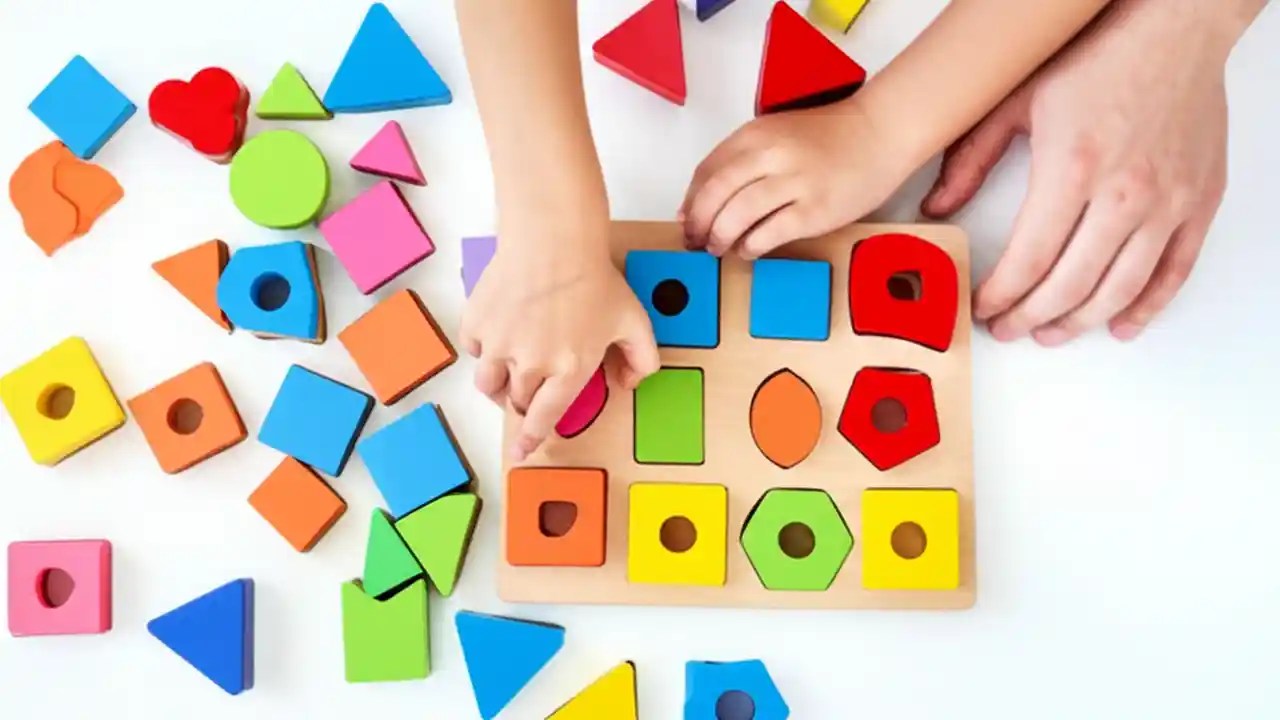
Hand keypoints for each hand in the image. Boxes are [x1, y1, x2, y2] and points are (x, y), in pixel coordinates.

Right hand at [460, 215, 658, 460]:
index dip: (531, 439)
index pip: (544, 419)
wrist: (553, 238)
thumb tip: (628, 384)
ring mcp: (498, 345)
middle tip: (531, 388)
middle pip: (517, 403)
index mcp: (569, 371)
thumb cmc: (594, 277)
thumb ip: (642, 360)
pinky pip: (475, 349)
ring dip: (499, 386)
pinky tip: (502, 330)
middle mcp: (530, 365)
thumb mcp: (635, 320)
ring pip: (488, 384)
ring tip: (510, 371)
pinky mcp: (476, 324)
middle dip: (524, 403)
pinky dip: (485, 347)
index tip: (520, 453)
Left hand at [679, 102, 910, 259]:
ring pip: (737, 215)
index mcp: (756, 134)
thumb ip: (741, 162)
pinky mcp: (815, 210)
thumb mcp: (777, 135)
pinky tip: (749, 250)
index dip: (690, 201)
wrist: (880, 134)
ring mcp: (795, 182)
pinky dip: (750, 246)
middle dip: (699, 223)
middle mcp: (771, 154)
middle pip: (715, 194)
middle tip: (696, 241)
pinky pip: (769, 234)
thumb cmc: (828, 139)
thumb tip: (699, 204)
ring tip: (719, 247)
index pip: (707, 171)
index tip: (686, 220)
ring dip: (720, 237)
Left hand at [922, 0, 1244, 344]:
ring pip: (1120, 290)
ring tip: (1050, 333)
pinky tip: (1121, 325)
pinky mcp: (1199, 202)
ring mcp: (1167, 202)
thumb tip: (936, 207)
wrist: (1175, 27)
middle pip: (1070, 286)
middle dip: (1031, 318)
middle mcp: (1124, 193)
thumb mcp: (1014, 100)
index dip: (1001, 296)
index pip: (1028, 261)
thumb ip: (970, 159)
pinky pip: (1174, 273)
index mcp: (1071, 169)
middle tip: (1009, 328)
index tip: (983, 307)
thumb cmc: (1098, 56)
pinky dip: (1147, 307)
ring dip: (1080, 322)